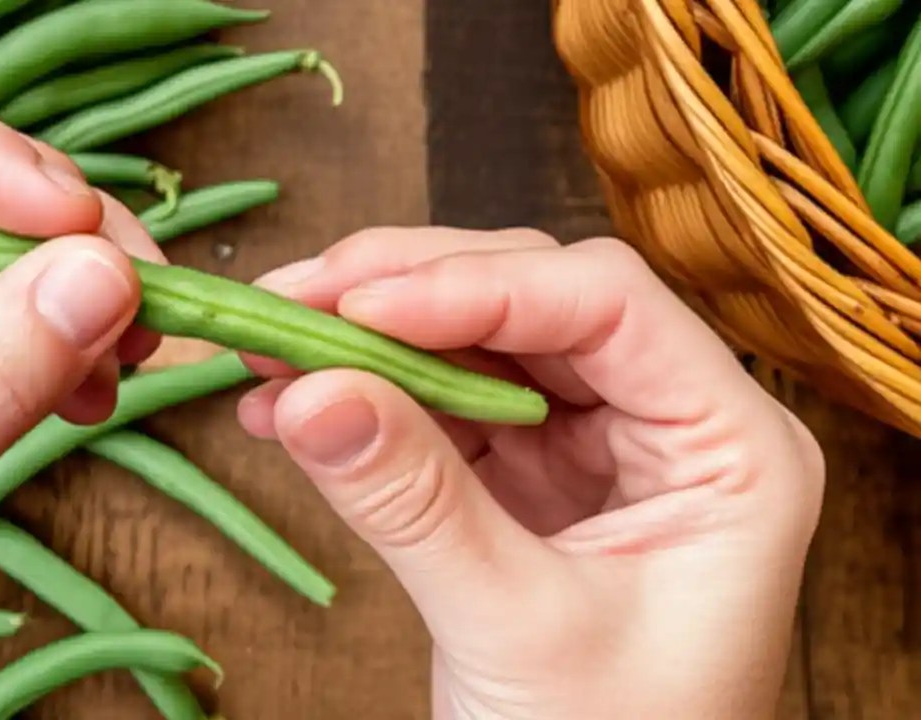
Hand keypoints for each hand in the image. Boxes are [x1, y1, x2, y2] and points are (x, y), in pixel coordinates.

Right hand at [239, 229, 824, 719]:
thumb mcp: (515, 629)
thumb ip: (414, 503)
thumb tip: (309, 391)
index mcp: (730, 447)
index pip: (605, 306)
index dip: (475, 287)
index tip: (358, 306)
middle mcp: (668, 423)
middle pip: (532, 301)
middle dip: (402, 294)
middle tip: (295, 300)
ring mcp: (592, 448)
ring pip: (475, 345)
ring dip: (367, 340)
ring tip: (270, 347)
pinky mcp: (526, 479)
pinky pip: (440, 408)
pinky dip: (364, 400)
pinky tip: (285, 406)